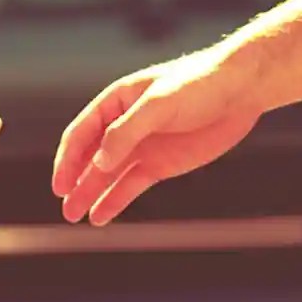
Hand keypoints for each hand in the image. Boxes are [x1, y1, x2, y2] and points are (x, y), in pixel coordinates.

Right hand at [52, 49, 262, 225]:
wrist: (240, 90)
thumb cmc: (198, 84)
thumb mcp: (158, 103)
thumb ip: (126, 132)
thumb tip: (99, 163)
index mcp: (116, 103)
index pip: (81, 134)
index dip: (67, 160)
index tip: (60, 185)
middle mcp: (124, 127)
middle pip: (90, 158)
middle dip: (75, 182)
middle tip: (65, 208)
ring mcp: (142, 147)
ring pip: (107, 176)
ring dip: (90, 195)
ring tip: (74, 217)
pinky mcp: (160, 164)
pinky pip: (131, 185)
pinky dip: (115, 201)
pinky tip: (101, 217)